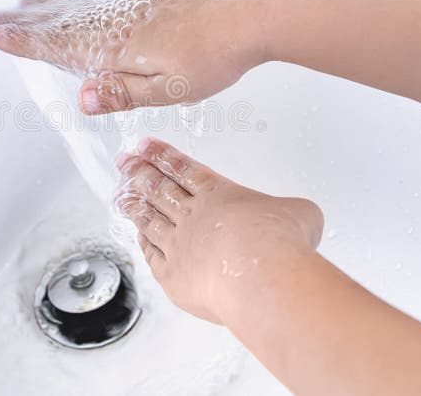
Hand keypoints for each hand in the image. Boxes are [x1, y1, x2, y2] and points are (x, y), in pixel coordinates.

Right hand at [0, 0, 275, 113]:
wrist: (249, 11)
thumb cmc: (214, 55)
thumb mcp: (168, 88)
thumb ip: (122, 91)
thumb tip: (81, 97)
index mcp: (116, 44)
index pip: (57, 42)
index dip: (22, 40)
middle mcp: (116, 14)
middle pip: (57, 17)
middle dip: (20, 19)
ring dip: (42, 3)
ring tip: (18, 3)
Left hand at [113, 137, 322, 324]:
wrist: (261, 275)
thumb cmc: (281, 243)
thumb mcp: (298, 212)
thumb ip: (288, 209)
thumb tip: (297, 218)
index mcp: (219, 193)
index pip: (184, 168)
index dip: (162, 155)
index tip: (144, 145)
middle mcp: (193, 215)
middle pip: (159, 188)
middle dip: (139, 173)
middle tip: (124, 162)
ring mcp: (178, 244)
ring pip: (149, 219)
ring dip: (134, 205)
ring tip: (122, 195)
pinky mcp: (172, 274)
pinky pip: (151, 254)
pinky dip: (143, 243)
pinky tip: (138, 237)